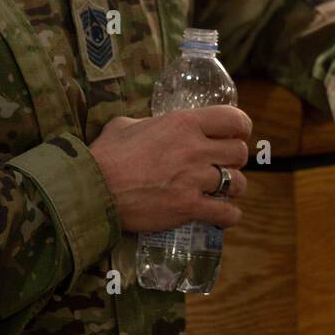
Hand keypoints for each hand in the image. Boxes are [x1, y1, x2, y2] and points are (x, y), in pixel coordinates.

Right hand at [88, 106, 251, 232]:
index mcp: (184, 123)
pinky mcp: (189, 207)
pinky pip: (226, 213)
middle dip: (235, 159)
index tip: (236, 134)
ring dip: (233, 187)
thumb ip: (148, 123)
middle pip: (239, 152)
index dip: (240, 127)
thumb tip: (151, 127)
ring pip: (238, 183)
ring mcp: (194, 180)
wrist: (93, 189)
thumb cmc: (106, 154)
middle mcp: (195, 149)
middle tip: (223, 164)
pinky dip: (228, 216)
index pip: (233, 119)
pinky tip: (221, 214)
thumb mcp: (126, 124)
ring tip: (222, 190)